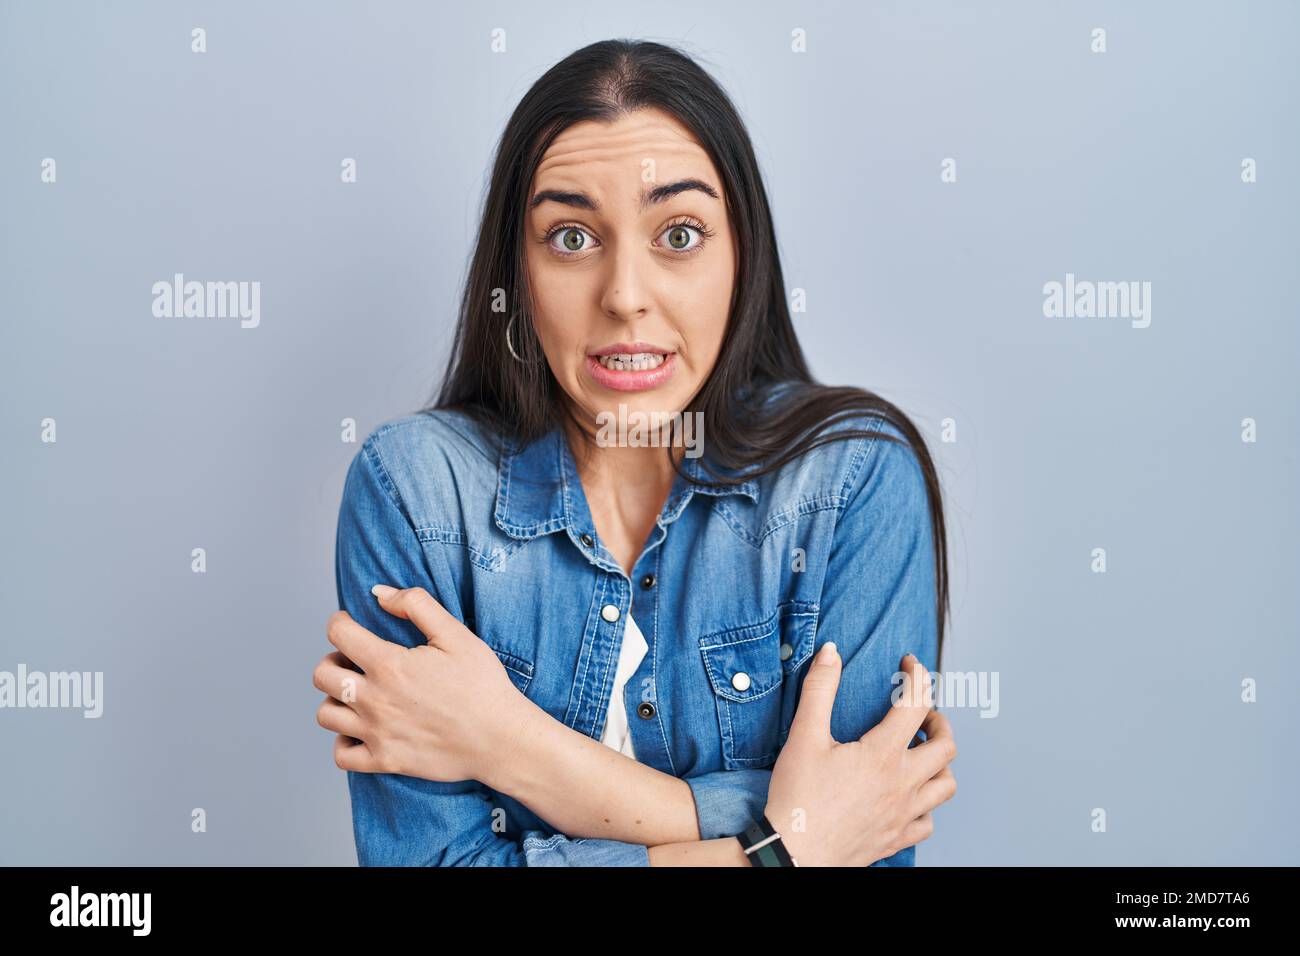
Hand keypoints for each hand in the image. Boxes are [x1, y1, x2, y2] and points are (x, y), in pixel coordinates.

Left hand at [312, 584, 530, 783]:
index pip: (338, 634)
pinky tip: (361, 728)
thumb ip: (416, 605)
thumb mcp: (456, 634)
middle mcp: (375, 700)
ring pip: (326, 713)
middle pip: (322, 675)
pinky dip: (344, 740)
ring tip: (358, 692)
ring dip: (336, 698)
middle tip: (354, 660)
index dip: (340, 622)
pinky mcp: (385, 761)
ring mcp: (377, 734)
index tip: (349, 623)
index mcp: (390, 665)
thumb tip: (379, 593)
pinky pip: (342, 754)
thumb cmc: (482, 684)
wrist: (500, 738)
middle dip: (333, 659)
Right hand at [762, 647, 956, 865]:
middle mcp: (902, 785)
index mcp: (883, 755)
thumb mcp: (803, 736)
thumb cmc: (797, 797)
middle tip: (922, 714)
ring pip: (946, 786)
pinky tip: (909, 796)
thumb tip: (831, 652)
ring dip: (940, 763)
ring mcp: (903, 815)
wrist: (793, 855)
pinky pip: (928, 822)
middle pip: (946, 747)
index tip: (910, 664)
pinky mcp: (895, 839)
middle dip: (940, 721)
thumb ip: (819, 689)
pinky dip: (926, 804)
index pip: (915, 704)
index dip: (917, 676)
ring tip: (921, 752)